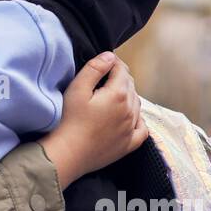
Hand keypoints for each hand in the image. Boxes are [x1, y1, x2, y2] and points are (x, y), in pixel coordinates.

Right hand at [38, 52, 147, 188]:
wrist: (68, 154)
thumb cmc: (69, 120)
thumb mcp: (77, 89)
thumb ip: (94, 69)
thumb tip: (110, 56)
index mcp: (118, 94)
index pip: (121, 70)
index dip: (113, 62)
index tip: (105, 61)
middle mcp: (130, 110)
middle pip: (130, 85)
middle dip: (120, 77)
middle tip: (106, 75)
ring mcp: (131, 128)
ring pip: (137, 104)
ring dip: (128, 95)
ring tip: (113, 94)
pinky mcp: (129, 144)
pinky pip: (142, 128)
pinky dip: (138, 119)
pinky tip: (129, 117)